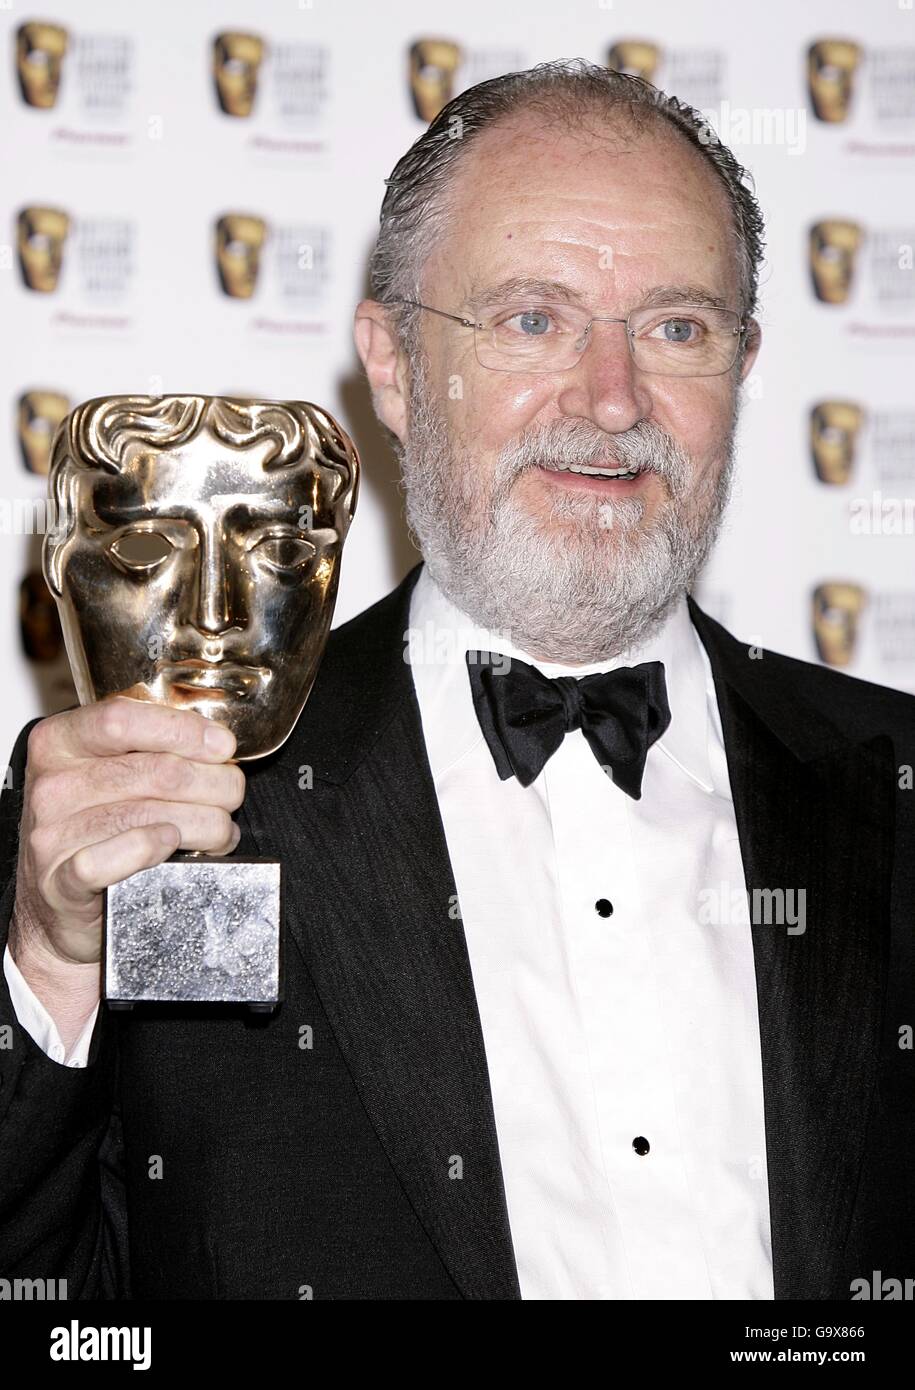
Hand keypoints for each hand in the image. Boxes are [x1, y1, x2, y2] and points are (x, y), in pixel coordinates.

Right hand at [10, 697, 244, 971]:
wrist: (52, 900)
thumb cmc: (89, 826)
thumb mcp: (102, 769)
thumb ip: (147, 746)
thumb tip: (215, 743)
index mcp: (58, 743)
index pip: (122, 720)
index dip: (183, 730)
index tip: (222, 746)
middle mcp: (51, 785)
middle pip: (157, 771)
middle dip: (215, 783)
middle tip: (231, 794)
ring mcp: (53, 835)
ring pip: (155, 816)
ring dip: (208, 823)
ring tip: (221, 829)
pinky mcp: (64, 882)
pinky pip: (125, 855)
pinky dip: (159, 847)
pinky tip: (175, 845)